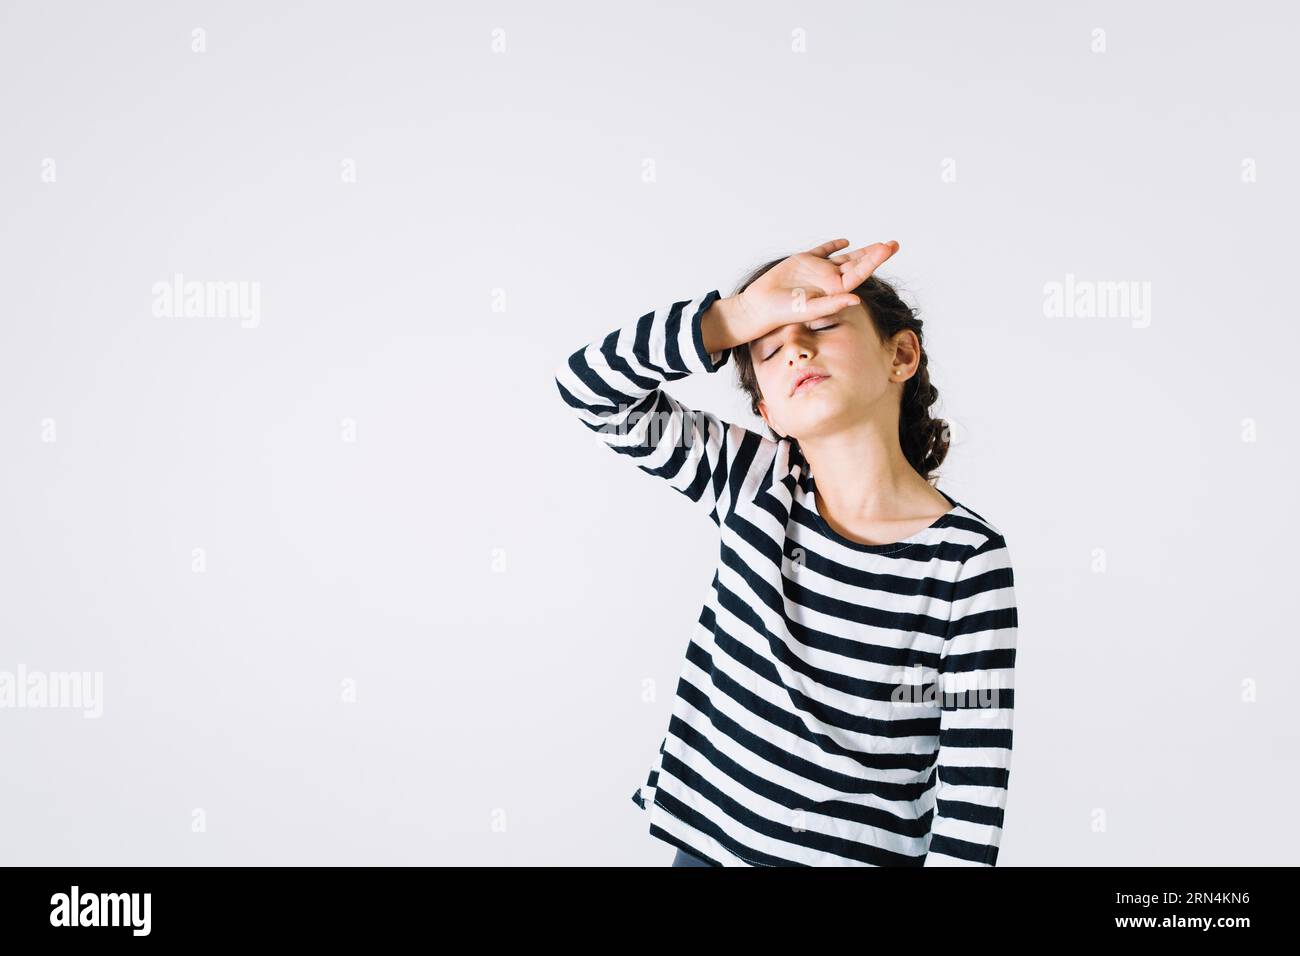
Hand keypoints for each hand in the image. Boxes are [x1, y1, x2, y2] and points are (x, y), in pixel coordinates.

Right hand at [735, 238, 898, 340]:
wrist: (761, 306)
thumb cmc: (784, 311)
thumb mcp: (810, 308)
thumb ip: (833, 304)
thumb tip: (857, 299)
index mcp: (834, 290)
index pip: (859, 273)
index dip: (874, 261)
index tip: (887, 248)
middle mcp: (829, 279)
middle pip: (857, 264)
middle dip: (875, 254)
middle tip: (893, 244)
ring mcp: (817, 270)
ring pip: (844, 257)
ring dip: (861, 251)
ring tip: (880, 245)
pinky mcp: (804, 261)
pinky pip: (822, 251)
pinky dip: (833, 246)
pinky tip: (845, 241)